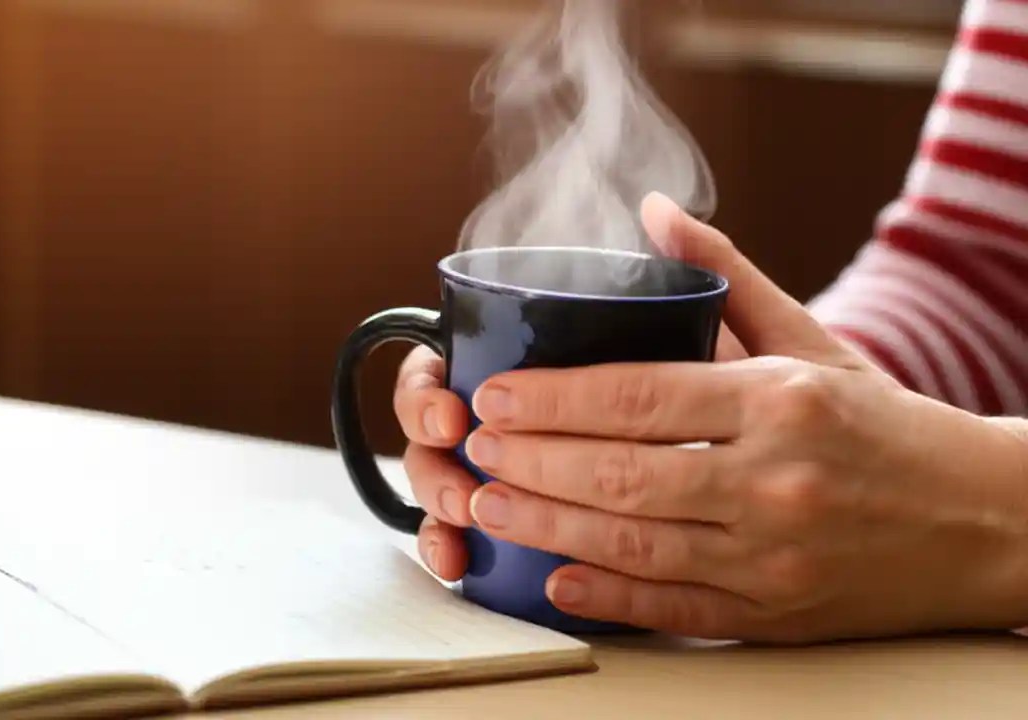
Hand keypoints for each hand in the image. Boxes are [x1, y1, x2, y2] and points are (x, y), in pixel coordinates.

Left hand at [458, 193, 1027, 641]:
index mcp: (780, 402)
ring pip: (635, 546)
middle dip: (531, 464)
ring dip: (547, 528)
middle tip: (474, 451)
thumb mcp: (813, 342)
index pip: (639, 396)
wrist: (987, 523)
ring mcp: (774, 557)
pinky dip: (609, 600)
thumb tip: (655, 211)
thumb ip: (727, 279)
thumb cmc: (887, 427)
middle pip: (621, 474)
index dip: (553, 399)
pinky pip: (677, 610)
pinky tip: (556, 582)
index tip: (495, 396)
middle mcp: (776, 481)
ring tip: (486, 507)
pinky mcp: (776, 615)